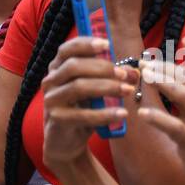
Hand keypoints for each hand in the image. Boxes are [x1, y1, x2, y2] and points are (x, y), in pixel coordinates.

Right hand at [41, 36, 135, 170]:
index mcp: (58, 68)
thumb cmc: (83, 109)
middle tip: (125, 74)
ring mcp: (51, 100)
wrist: (67, 141)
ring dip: (106, 87)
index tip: (107, 45)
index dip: (86, 44)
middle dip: (102, 68)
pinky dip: (104, 114)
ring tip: (127, 91)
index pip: (67, 49)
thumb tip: (134, 71)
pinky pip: (81, 115)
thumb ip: (112, 77)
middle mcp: (50, 81)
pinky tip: (122, 115)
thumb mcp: (97, 90)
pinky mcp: (56, 120)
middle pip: (73, 66)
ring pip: (77, 87)